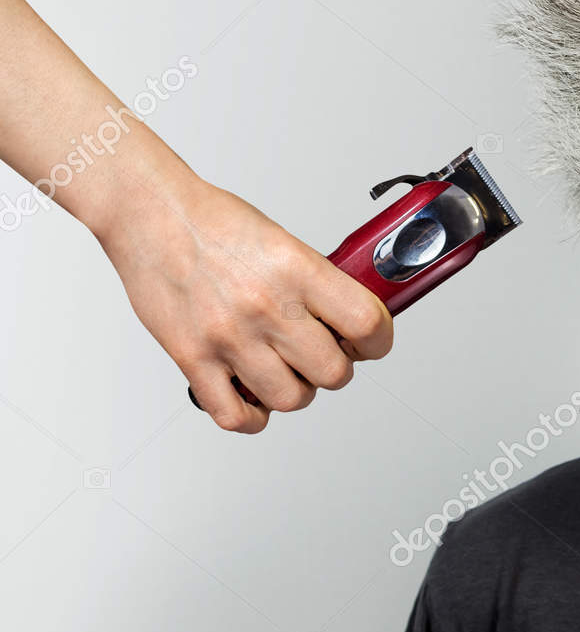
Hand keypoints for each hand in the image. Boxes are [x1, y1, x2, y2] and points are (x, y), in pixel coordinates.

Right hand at [96, 173, 393, 432]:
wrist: (150, 215)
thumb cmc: (215, 223)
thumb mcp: (285, 242)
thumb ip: (318, 285)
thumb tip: (351, 321)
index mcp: (297, 271)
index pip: (367, 324)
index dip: (378, 341)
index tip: (369, 342)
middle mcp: (266, 307)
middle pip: (334, 373)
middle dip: (337, 368)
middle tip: (323, 353)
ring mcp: (229, 338)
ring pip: (292, 399)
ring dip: (297, 390)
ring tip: (285, 369)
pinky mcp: (192, 359)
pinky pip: (235, 416)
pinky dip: (252, 416)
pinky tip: (253, 395)